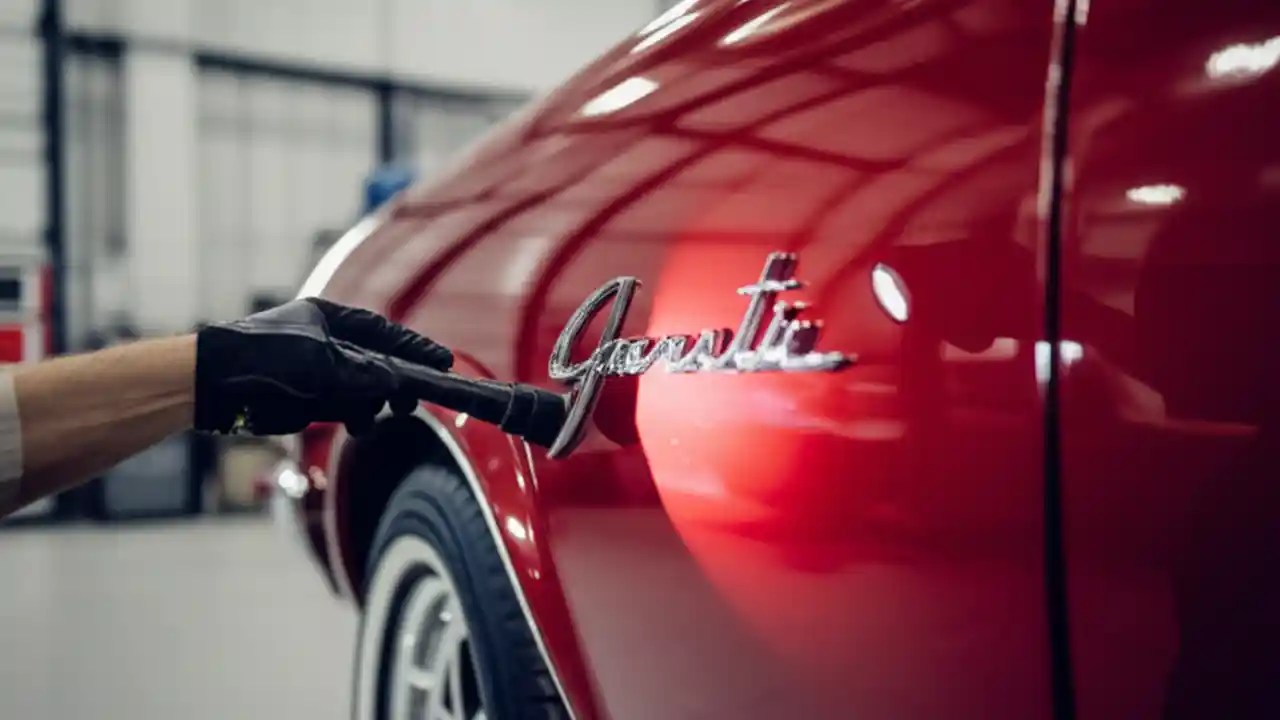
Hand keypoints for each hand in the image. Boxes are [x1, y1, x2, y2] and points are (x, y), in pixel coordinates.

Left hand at [194, 298, 452, 435]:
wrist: (213, 385)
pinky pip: (346, 406)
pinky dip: (355, 414)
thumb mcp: (319, 362)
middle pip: (377, 361)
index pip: (382, 331)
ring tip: (373, 417)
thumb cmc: (262, 358)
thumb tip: (395, 381)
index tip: (442, 361)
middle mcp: (327, 343)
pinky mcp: (309, 398)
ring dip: (373, 403)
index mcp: (328, 319)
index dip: (414, 347)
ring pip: (364, 388)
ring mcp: (318, 371)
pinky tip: (357, 424)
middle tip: (411, 400)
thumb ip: (361, 372)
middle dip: (395, 381)